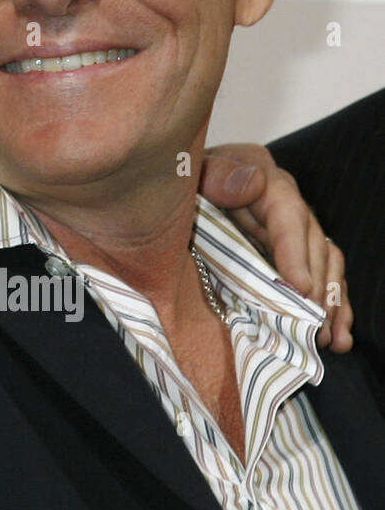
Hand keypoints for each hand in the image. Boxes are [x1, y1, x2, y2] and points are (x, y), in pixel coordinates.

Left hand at [201, 144, 350, 351]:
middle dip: (317, 287)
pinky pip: (319, 280)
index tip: (300, 287)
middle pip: (313, 246)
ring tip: (328, 338)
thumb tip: (253, 182)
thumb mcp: (192, 171)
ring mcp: (291, 233)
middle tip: (313, 324)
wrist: (171, 189)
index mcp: (265, 181)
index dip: (296, 252)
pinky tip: (337, 337)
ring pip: (325, 265)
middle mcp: (286, 206)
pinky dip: (331, 307)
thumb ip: (217, 174)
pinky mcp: (289, 255)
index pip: (289, 214)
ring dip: (330, 303)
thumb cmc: (183, 180)